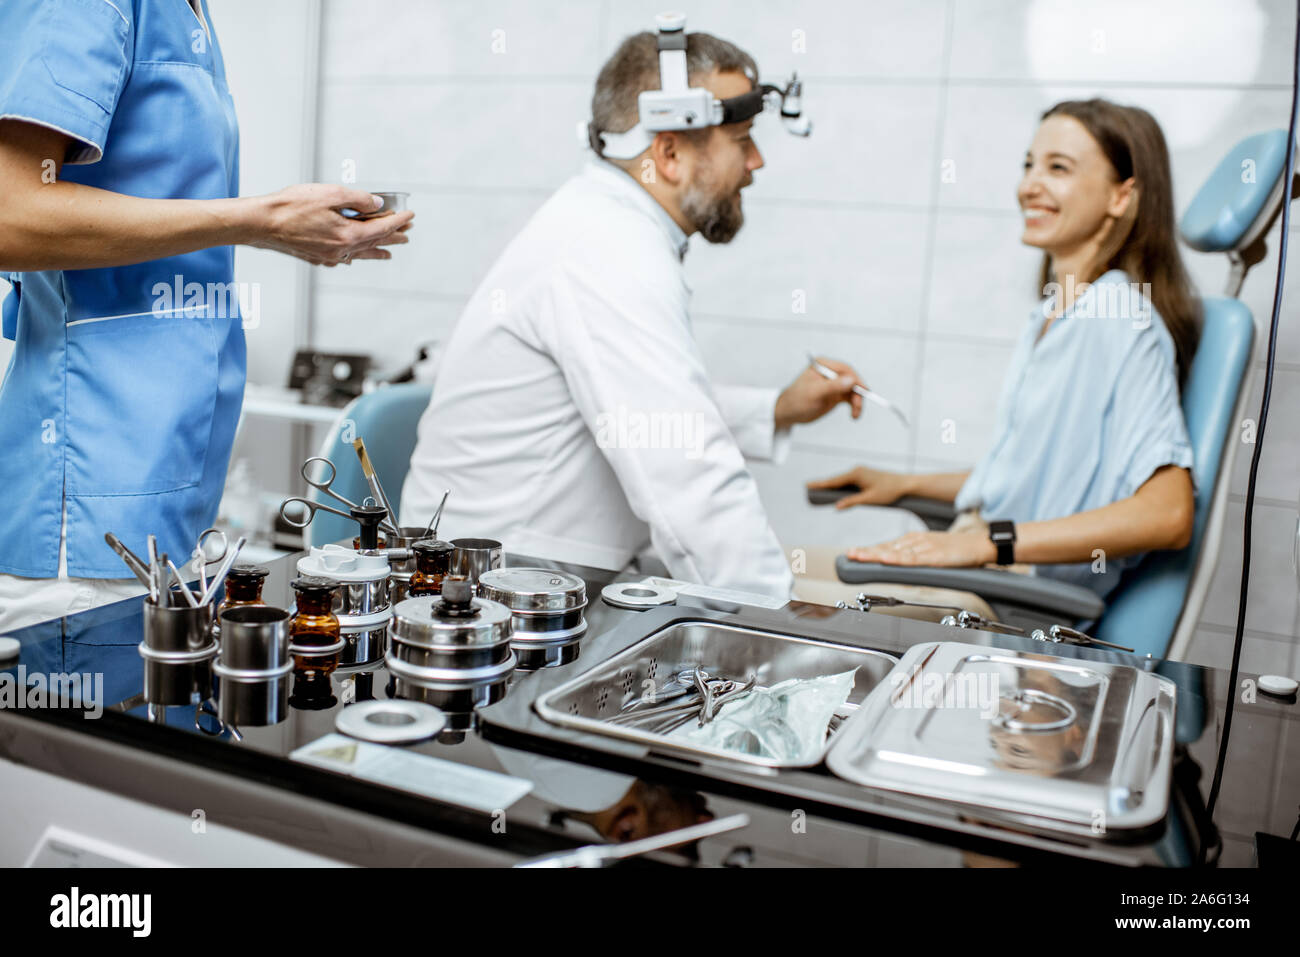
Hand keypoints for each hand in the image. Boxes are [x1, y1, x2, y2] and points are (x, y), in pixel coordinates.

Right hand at [247, 184, 414, 265]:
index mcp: (348, 235)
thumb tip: (377, 205)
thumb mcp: (330, 194)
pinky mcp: (316, 257)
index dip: (398, 221)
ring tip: (390, 253)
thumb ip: (358, 199)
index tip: (410, 217)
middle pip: (374, 242)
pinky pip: (343, 257)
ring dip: (377, 250)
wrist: (261, 223)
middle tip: (407, 235)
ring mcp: (328, 256)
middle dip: (393, 237)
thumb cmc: (290, 206)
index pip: (382, 228)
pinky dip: (354, 255)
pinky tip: (354, 256)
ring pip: (360, 253)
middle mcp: (341, 250)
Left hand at [774, 356, 865, 429]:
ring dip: (857, 402)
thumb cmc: (796, 400)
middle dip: (858, 393)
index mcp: (823, 365)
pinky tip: (854, 414)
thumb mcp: (814, 393)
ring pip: (853, 390)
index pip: (844, 369)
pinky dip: (854, 406)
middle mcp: (830, 373)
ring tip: (855, 414)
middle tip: (858, 406)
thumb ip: (832, 386)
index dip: (856, 379)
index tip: (863, 390)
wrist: (789, 413)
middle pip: (851, 379)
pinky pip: (850, 398)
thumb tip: (851, 380)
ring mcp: (834, 384)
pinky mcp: (836, 394)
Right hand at [807, 466, 911, 508]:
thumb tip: (837, 506)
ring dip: (832, 485)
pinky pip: (848, 480)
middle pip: (836, 479)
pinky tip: (836, 489)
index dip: (820, 484)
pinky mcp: (865, 475)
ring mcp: (861, 472)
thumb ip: (852, 502)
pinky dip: (841, 485)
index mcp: (856, 474)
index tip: (808, 485)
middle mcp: (857, 471)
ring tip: (818, 489)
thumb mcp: (870, 499)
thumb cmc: (889, 492)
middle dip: (823, 484)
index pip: (834, 481)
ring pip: (842, 480)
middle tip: (808, 487)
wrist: (905, 484)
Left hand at [846, 530, 994, 566]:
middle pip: (887, 548)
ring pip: (896, 552)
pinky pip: (914, 558)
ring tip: (859, 556)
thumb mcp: (930, 551)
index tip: (853, 553)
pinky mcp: (935, 555)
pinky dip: (899, 559)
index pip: (887, 546)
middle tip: (849, 555)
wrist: (979, 545)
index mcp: (913, 541)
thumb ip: (913, 558)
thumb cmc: (956, 550)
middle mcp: (916, 542)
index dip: (869, 550)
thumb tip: (897, 565)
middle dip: (867, 552)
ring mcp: (924, 548)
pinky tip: (887, 560)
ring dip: (876, 554)